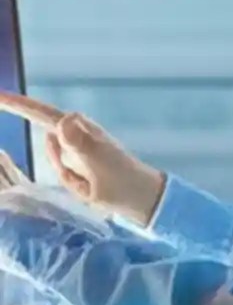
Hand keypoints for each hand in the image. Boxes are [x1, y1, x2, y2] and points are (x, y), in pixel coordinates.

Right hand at [0, 93, 164, 225]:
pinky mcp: (78, 164)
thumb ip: (79, 143)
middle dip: (29, 120)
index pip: (42, 113)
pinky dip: (70, 180)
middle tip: (22, 120)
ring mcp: (76, 149)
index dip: (18, 104)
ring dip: (66, 170)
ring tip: (91, 183)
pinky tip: (89, 187)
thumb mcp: (99, 162)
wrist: (140, 199)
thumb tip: (64, 118)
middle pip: (43, 124)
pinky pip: (61, 170)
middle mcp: (76, 134)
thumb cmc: (122, 181)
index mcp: (79, 130)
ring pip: (53, 154)